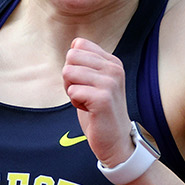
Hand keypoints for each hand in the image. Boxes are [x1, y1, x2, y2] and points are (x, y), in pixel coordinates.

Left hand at [62, 38, 133, 166]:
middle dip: (70, 78)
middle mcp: (114, 68)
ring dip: (72, 91)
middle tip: (84, 94)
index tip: (86, 83)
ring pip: (68, 72)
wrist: (115, 140)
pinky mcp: (103, 98)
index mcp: (112, 61)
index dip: (74, 65)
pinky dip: (75, 103)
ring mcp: (110, 82)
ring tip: (87, 102)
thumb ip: (86, 62)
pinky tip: (89, 110)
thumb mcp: (95, 81)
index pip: (78, 45)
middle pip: (71, 57)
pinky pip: (72, 90)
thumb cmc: (99, 111)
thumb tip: (74, 44)